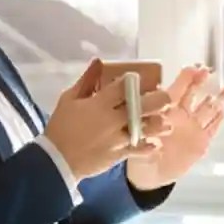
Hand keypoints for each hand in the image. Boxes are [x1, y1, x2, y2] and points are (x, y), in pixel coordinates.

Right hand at [43, 59, 172, 179]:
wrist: (57, 161)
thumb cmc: (61, 127)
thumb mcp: (69, 99)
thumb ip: (86, 81)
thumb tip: (98, 62)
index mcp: (99, 103)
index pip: (124, 87)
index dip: (135, 81)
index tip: (141, 79)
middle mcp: (112, 119)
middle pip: (143, 106)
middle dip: (159, 100)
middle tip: (166, 97)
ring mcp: (118, 138)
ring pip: (146, 128)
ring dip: (158, 124)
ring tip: (166, 123)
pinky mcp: (119, 154)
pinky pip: (140, 149)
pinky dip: (149, 147)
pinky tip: (155, 143)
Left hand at [126, 64, 223, 190]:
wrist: (150, 174)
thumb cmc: (139, 153)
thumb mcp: (136, 146)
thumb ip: (144, 142)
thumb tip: (152, 138)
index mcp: (164, 111)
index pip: (176, 90)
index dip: (185, 79)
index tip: (193, 69)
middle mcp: (181, 114)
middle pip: (194, 93)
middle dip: (201, 81)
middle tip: (208, 71)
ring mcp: (193, 127)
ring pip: (209, 108)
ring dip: (219, 97)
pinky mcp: (202, 141)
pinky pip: (213, 127)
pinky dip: (218, 119)